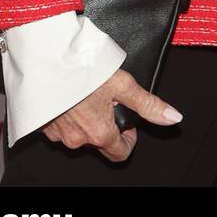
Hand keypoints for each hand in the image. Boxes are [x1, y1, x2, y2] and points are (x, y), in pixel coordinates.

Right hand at [40, 67, 182, 160]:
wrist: (46, 63)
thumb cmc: (84, 71)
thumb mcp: (123, 84)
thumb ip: (148, 104)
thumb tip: (173, 118)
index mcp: (100, 134)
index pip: (121, 153)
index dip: (129, 137)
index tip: (128, 120)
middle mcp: (79, 140)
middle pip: (100, 142)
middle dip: (107, 123)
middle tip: (107, 97)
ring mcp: (59, 135)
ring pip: (80, 134)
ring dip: (86, 118)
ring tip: (88, 91)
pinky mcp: (44, 126)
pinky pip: (61, 126)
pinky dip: (68, 114)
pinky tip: (71, 94)